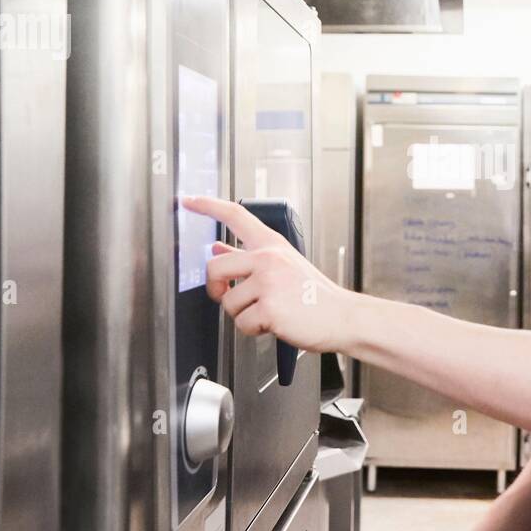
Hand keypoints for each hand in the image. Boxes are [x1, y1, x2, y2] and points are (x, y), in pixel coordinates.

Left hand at [182, 195, 353, 353]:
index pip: (235, 215)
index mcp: (272, 245)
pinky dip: (254, 330)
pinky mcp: (270, 308)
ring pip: (228, 302)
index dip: (208, 206)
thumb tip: (218, 250)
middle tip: (227, 296)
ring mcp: (269, 282)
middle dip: (216, 289)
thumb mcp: (284, 265)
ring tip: (267, 311)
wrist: (342, 316)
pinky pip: (241, 323)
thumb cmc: (315, 294)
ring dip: (242, 314)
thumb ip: (250, 257)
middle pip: (215, 269)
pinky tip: (273, 323)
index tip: (189, 200)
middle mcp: (268, 259)